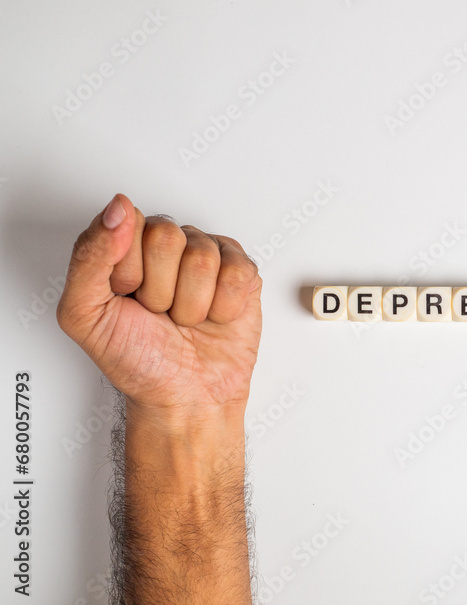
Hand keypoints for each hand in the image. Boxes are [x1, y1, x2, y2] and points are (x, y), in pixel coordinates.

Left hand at [57, 194, 262, 418]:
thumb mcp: (84, 314)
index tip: (125, 297)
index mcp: (127, 245)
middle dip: (161, 289)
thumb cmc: (136, 360)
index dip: (128, 270)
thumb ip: (89, 256)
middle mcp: (169, 244)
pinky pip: (238, 272)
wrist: (183, 397)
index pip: (129, 224)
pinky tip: (213, 318)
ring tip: (184, 320)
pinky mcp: (243, 273)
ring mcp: (209, 256)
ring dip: (191, 304)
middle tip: (158, 312)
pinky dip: (223, 307)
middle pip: (168, 237)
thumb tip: (118, 207)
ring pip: (203, 257)